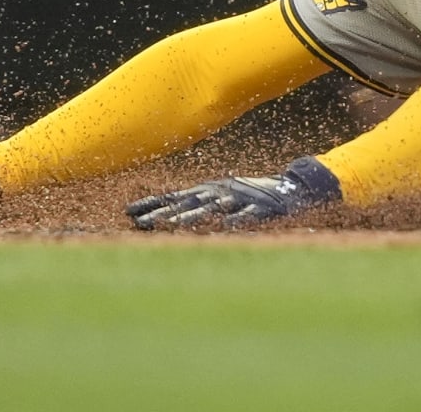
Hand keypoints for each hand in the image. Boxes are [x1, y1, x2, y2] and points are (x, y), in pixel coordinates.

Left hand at [126, 156, 341, 230]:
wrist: (293, 188)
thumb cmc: (250, 195)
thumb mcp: (220, 195)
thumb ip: (195, 205)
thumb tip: (161, 217)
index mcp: (208, 190)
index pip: (173, 197)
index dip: (151, 204)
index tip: (127, 213)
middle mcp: (220, 192)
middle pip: (186, 204)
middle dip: (163, 214)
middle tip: (142, 225)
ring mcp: (240, 199)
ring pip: (212, 209)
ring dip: (191, 218)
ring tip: (172, 228)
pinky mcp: (261, 208)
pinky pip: (245, 217)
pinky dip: (234, 223)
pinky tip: (222, 231)